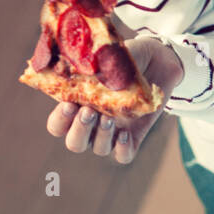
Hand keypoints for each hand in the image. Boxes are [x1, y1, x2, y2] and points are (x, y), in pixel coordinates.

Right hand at [46, 37, 184, 164]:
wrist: (156, 60)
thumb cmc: (123, 58)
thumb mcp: (105, 57)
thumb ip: (89, 66)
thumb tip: (73, 66)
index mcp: (78, 106)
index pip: (57, 126)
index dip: (60, 120)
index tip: (68, 104)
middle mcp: (92, 123)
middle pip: (75, 143)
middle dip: (79, 130)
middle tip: (88, 112)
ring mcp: (113, 131)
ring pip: (98, 149)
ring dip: (101, 136)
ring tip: (109, 118)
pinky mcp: (134, 136)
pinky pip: (123, 155)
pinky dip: (121, 148)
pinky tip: (124, 133)